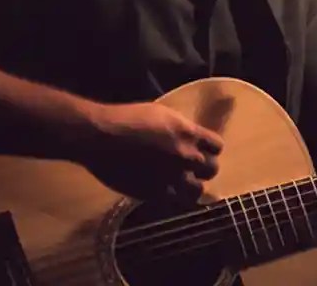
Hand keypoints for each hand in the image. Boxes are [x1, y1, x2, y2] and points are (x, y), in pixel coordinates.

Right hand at [73, 101, 222, 202]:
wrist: (100, 136)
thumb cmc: (127, 118)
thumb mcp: (161, 114)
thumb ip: (180, 129)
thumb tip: (190, 137)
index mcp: (187, 133)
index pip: (217, 145)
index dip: (210, 149)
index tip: (203, 151)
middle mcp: (185, 156)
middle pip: (211, 169)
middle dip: (203, 169)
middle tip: (192, 169)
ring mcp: (171, 177)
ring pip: (197, 192)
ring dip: (191, 188)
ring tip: (182, 185)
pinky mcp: (155, 193)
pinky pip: (174, 202)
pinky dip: (172, 198)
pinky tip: (164, 192)